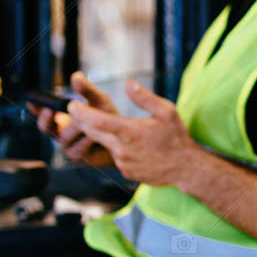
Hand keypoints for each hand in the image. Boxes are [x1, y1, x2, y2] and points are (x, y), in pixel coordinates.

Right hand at [30, 71, 114, 167]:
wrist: (124, 139)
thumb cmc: (109, 118)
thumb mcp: (99, 100)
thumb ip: (87, 89)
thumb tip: (76, 76)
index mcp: (62, 119)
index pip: (42, 113)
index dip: (35, 108)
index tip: (32, 101)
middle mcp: (61, 133)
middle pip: (45, 126)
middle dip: (49, 117)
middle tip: (52, 109)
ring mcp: (68, 147)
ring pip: (64, 137)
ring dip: (78, 128)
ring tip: (92, 123)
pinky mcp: (78, 158)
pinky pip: (77, 149)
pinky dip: (87, 141)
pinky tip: (97, 137)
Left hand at [66, 80, 200, 186]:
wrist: (185, 168)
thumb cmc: (176, 138)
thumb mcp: (167, 111)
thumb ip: (145, 97)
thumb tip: (128, 84)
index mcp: (130, 132)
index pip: (98, 121)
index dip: (82, 113)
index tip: (72, 105)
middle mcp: (123, 149)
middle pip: (94, 133)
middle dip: (83, 122)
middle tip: (75, 111)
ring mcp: (123, 163)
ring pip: (106, 145)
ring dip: (104, 136)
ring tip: (116, 128)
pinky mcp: (126, 172)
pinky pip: (116, 157)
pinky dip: (118, 149)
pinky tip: (133, 146)